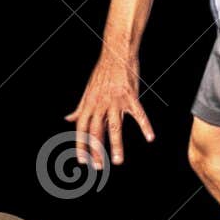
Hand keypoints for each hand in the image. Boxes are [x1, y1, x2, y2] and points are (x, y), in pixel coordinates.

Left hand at [64, 48, 154, 169]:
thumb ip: (80, 107)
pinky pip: (138, 114)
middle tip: (99, 167)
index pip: (81, 129)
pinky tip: (150, 137)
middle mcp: (99, 103)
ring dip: (116, 145)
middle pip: (96, 131)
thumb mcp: (88, 90)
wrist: (116, 52)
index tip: (83, 161)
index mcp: (89, 104)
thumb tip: (68, 118)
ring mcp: (115, 100)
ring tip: (118, 161)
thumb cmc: (103, 72)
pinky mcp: (130, 95)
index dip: (81, 146)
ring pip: (115, 126)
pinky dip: (145, 126)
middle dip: (96, 150)